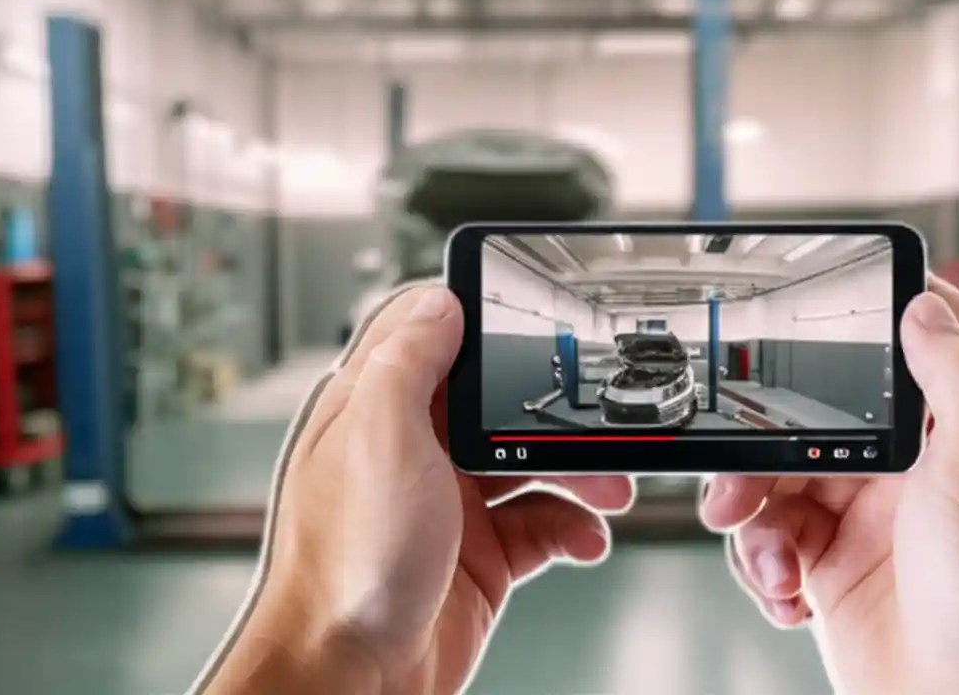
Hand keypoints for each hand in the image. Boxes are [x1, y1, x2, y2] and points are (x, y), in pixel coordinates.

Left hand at [197, 284, 633, 694]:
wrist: (351, 679)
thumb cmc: (346, 568)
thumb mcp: (379, 439)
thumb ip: (408, 363)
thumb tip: (438, 301)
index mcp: (379, 411)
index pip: (432, 337)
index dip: (481, 320)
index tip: (535, 316)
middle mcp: (415, 453)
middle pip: (501, 404)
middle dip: (558, 413)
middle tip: (598, 424)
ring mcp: (450, 506)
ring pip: (533, 465)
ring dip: (581, 473)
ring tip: (612, 490)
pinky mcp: (480, 555)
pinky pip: (543, 526)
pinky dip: (575, 528)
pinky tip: (586, 538)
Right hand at [700, 277, 958, 694]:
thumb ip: (957, 376)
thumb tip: (924, 306)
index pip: (923, 338)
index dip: (876, 309)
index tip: (820, 300)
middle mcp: (916, 465)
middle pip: (814, 415)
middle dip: (766, 446)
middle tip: (739, 483)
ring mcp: (870, 516)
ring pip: (780, 477)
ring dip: (755, 517)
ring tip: (770, 562)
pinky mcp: (834, 566)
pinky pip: (771, 539)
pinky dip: (761, 563)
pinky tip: (785, 593)